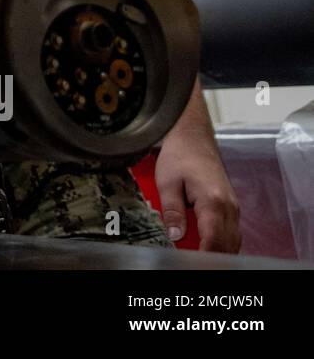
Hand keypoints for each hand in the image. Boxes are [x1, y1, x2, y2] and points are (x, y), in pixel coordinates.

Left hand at [155, 128, 241, 252]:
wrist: (193, 137)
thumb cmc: (180, 155)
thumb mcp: (167, 182)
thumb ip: (172, 211)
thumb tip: (175, 237)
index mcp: (213, 201)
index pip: (214, 240)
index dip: (204, 257)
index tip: (191, 264)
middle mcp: (229, 207)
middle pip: (227, 244)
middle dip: (212, 257)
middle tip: (192, 263)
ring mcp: (233, 206)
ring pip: (233, 240)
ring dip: (219, 252)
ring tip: (198, 257)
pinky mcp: (231, 205)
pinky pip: (232, 231)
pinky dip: (222, 242)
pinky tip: (207, 246)